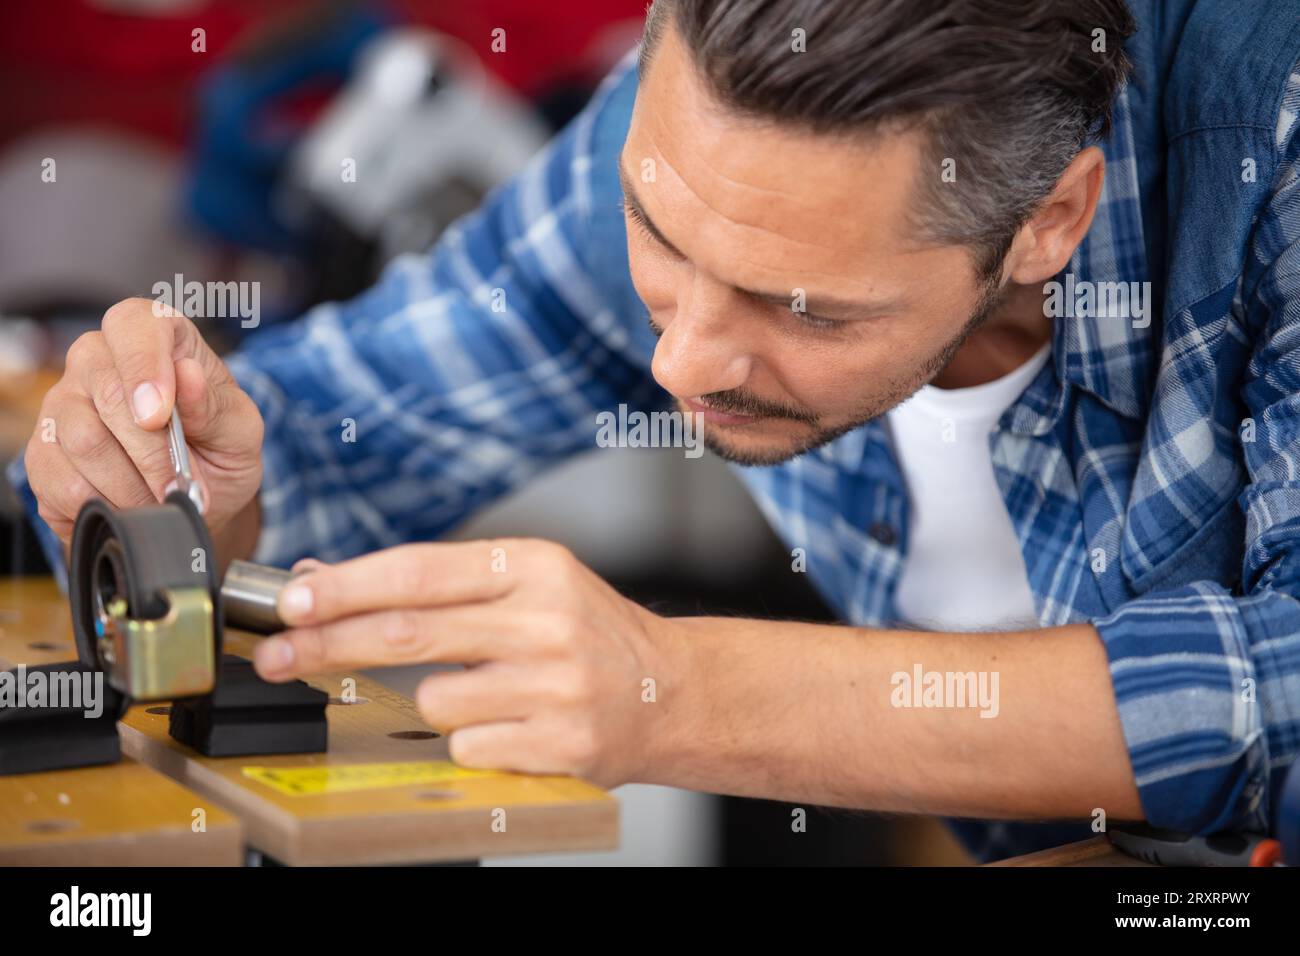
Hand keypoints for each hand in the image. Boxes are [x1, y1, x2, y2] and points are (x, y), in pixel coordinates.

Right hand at [25, 298, 263, 542]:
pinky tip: (131, 506)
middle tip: (180, 485)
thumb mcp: (239, 431)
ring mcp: (62, 404)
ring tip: (162, 498)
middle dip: (152, 452)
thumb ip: (216, 406)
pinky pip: (61, 481)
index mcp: (155, 335)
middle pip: (107, 393)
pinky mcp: (42, 453)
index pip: (134, 325)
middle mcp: (98, 359)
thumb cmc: (219, 451)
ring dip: (132, 484)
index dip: (144, 367)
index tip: (159, 416)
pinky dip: (105, 505)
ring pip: (81, 440)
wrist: (195, 499)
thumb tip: (187, 375)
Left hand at [253, 539, 681, 786]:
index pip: (418, 570)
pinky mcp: (561, 743)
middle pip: (407, 632)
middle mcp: (547, 619)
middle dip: (327, 643)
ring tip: (492, 693)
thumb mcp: (523, 584)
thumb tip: (325, 579)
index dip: (345, 587)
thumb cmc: (589, 634)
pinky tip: (516, 725)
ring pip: (433, 701)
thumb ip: (432, 582)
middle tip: (276, 654)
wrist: (671, 693)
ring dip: (436, 703)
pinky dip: (473, 739)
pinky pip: (467, 746)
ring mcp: (556, 685)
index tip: (289, 601)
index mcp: (534, 566)